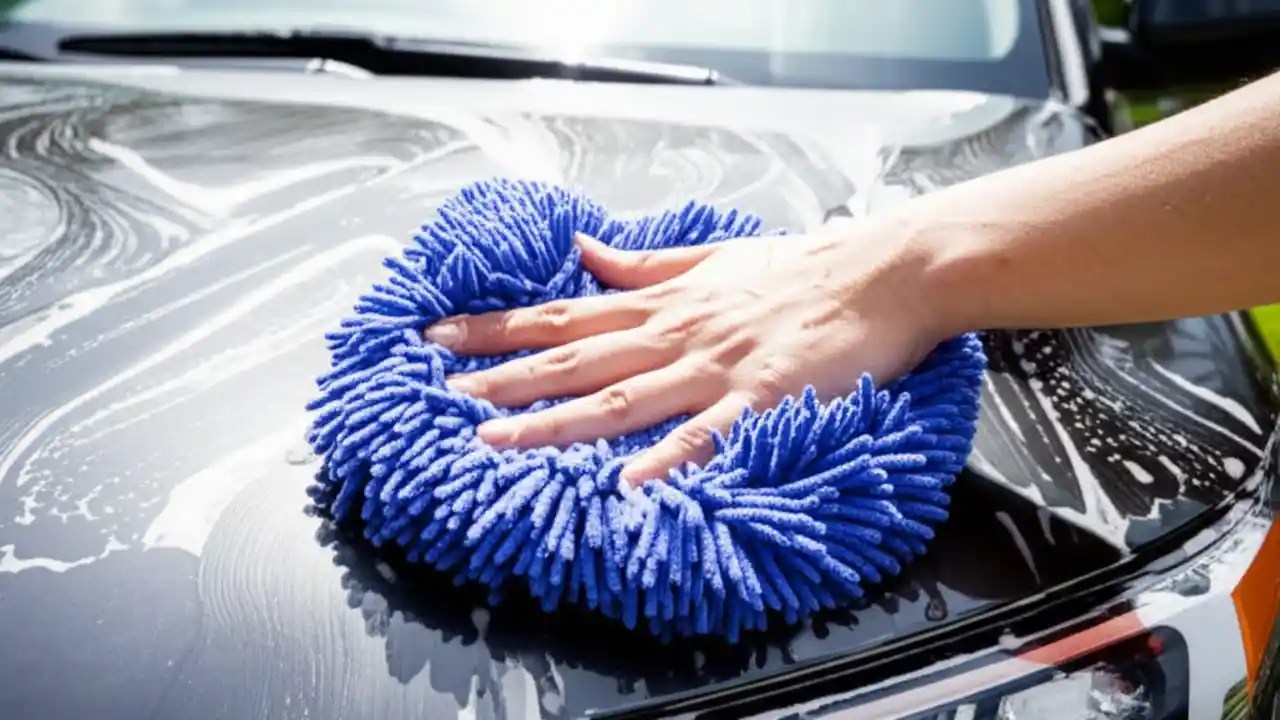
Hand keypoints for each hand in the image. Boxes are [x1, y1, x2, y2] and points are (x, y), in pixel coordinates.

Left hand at [426, 221, 944, 485]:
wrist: (881, 274)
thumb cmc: (800, 269)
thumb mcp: (712, 257)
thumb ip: (645, 263)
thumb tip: (585, 251)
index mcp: (663, 302)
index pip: (563, 313)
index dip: (498, 327)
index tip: (442, 336)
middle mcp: (675, 333)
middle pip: (575, 356)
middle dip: (503, 375)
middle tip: (441, 389)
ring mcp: (715, 369)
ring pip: (622, 396)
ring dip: (556, 418)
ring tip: (496, 437)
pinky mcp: (761, 399)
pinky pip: (705, 434)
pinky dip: (663, 457)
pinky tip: (623, 481)